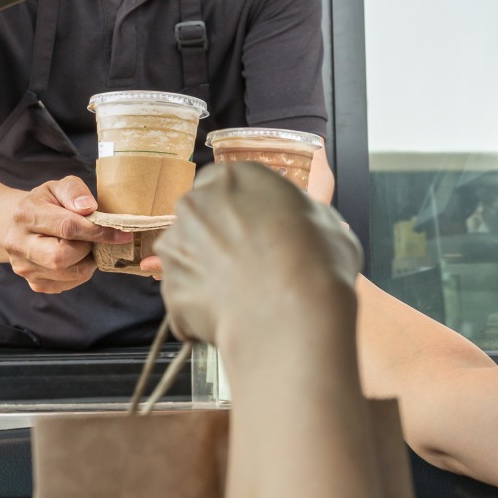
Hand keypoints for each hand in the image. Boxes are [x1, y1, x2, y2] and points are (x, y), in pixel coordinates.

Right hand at [3, 175, 132, 292]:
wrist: (22, 225)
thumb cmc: (46, 203)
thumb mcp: (58, 187)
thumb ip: (74, 191)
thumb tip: (88, 208)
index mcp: (25, 215)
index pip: (66, 227)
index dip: (97, 231)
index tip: (123, 233)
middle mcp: (18, 244)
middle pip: (62, 257)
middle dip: (87, 248)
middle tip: (94, 238)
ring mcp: (24, 268)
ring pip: (69, 274)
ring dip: (87, 261)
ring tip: (86, 245)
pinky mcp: (35, 283)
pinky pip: (68, 284)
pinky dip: (80, 272)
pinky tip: (77, 257)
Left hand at [154, 162, 361, 348]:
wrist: (292, 317)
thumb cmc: (316, 264)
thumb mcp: (328, 223)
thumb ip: (301, 216)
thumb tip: (303, 225)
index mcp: (234, 178)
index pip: (224, 185)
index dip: (240, 210)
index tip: (255, 229)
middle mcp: (196, 204)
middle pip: (200, 219)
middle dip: (217, 239)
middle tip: (248, 264)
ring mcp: (176, 247)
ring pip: (187, 258)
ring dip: (206, 273)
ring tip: (241, 297)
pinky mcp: (170, 289)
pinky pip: (185, 299)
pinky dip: (201, 310)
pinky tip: (232, 319)